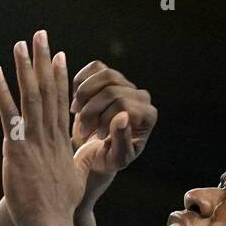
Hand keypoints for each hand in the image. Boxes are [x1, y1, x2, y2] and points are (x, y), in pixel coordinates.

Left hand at [0, 31, 82, 225]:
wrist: (49, 225)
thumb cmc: (60, 211)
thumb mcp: (75, 183)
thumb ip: (75, 167)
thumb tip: (82, 165)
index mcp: (61, 144)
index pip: (62, 103)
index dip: (60, 77)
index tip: (59, 56)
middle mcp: (50, 137)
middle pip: (48, 91)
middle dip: (43, 61)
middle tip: (40, 35)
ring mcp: (34, 141)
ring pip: (31, 96)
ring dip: (24, 68)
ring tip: (20, 44)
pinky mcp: (17, 149)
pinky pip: (9, 114)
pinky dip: (2, 92)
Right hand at [70, 61, 156, 178]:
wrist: (94, 150)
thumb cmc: (107, 158)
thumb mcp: (115, 158)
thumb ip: (121, 141)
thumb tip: (123, 116)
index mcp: (147, 116)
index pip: (124, 105)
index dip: (105, 118)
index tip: (97, 135)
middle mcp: (140, 97)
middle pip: (113, 90)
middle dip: (92, 110)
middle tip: (84, 129)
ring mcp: (126, 84)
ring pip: (105, 74)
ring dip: (84, 95)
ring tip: (77, 113)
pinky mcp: (109, 77)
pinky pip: (95, 67)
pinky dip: (80, 82)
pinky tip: (77, 102)